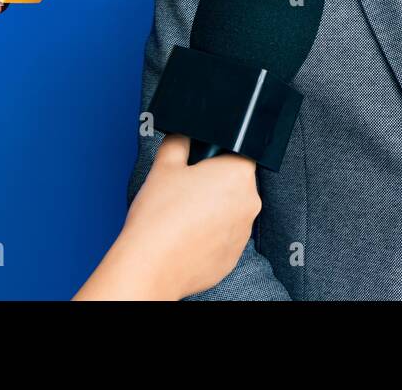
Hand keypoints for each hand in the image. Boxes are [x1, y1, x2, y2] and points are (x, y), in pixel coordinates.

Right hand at [105, 134, 260, 300]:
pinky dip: (210, 233)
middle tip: (185, 190)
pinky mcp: (234, 255)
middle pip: (235, 182)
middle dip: (214, 182)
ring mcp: (244, 232)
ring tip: (183, 215)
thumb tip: (184, 135)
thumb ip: (178, 141)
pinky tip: (187, 234)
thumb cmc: (159, 216)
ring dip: (213, 208)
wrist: (151, 266)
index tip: (198, 165)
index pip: (239, 153)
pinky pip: (225, 236)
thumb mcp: (164, 165)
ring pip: (230, 210)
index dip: (216, 155)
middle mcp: (250, 202)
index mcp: (238, 174)